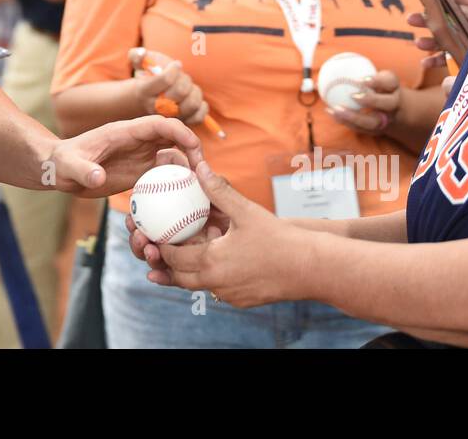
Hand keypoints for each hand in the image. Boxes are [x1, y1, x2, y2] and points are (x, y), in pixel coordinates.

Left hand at [47, 115, 204, 197]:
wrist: (59, 170)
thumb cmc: (62, 163)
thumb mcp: (69, 167)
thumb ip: (84, 171)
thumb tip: (99, 178)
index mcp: (124, 132)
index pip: (158, 125)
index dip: (179, 132)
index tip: (194, 146)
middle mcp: (137, 141)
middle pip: (173, 137)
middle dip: (192, 149)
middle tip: (204, 172)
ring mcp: (140, 156)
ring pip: (173, 155)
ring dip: (188, 167)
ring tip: (199, 188)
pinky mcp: (140, 172)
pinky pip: (165, 174)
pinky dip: (177, 182)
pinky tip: (184, 199)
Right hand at [127, 47, 208, 126]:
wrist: (148, 98)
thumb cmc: (148, 77)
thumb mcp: (139, 63)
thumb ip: (136, 55)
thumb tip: (142, 53)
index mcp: (145, 91)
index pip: (166, 79)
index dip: (174, 69)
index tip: (176, 64)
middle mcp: (157, 108)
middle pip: (181, 91)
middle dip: (184, 79)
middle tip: (181, 76)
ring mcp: (171, 118)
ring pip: (192, 103)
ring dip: (194, 91)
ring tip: (188, 87)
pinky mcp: (184, 123)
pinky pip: (199, 116)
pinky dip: (201, 106)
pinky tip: (193, 98)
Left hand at [131, 161, 304, 307]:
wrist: (311, 268)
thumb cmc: (279, 238)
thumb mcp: (246, 211)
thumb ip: (219, 191)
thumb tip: (200, 167)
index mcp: (210, 262)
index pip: (173, 257)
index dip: (160, 246)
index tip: (156, 234)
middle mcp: (216, 283)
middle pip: (180, 277)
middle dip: (167, 264)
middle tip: (162, 248)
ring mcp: (230, 295)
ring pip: (199, 285)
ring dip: (189, 271)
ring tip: (183, 257)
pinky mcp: (243, 301)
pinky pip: (219, 290)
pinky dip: (212, 277)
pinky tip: (216, 263)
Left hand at [328, 69, 399, 133]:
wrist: (396, 110)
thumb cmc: (377, 87)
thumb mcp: (373, 77)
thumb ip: (356, 70)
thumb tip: (325, 71)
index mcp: (393, 87)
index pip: (390, 82)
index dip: (377, 81)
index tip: (361, 79)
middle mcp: (394, 104)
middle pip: (388, 104)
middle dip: (372, 100)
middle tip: (353, 96)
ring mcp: (386, 119)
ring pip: (374, 122)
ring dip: (354, 116)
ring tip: (336, 109)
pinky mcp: (377, 130)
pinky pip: (362, 128)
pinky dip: (346, 121)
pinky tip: (331, 112)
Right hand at [408, 0, 467, 69]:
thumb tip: (459, 11)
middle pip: (444, 18)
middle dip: (427, 18)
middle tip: (412, 19)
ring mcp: (464, 41)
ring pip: (442, 39)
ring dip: (428, 40)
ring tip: (419, 43)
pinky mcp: (463, 58)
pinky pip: (446, 59)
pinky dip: (434, 60)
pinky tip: (425, 62)